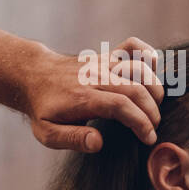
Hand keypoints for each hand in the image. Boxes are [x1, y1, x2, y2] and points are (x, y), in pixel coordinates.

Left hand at [25, 37, 165, 152]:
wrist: (33, 75)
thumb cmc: (43, 107)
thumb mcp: (47, 132)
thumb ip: (73, 139)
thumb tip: (98, 142)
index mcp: (83, 97)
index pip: (121, 106)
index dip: (141, 123)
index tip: (148, 137)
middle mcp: (96, 76)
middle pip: (136, 89)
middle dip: (151, 111)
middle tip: (153, 128)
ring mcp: (103, 63)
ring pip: (140, 68)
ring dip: (155, 89)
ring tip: (154, 108)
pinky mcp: (107, 55)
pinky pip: (133, 46)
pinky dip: (148, 55)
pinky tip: (152, 72)